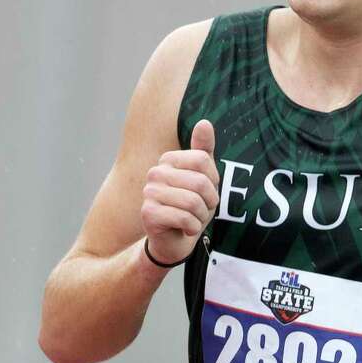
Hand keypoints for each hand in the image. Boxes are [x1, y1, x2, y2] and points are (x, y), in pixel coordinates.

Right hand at [140, 120, 219, 263]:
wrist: (173, 240)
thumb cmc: (190, 206)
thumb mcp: (204, 178)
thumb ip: (203, 151)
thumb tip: (204, 122)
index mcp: (168, 160)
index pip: (203, 160)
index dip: (213, 180)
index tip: (206, 191)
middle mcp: (155, 173)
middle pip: (200, 182)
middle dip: (209, 201)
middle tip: (200, 209)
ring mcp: (149, 193)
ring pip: (193, 201)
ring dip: (201, 216)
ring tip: (193, 219)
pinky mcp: (148, 213)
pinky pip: (184, 217)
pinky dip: (192, 227)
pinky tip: (185, 228)